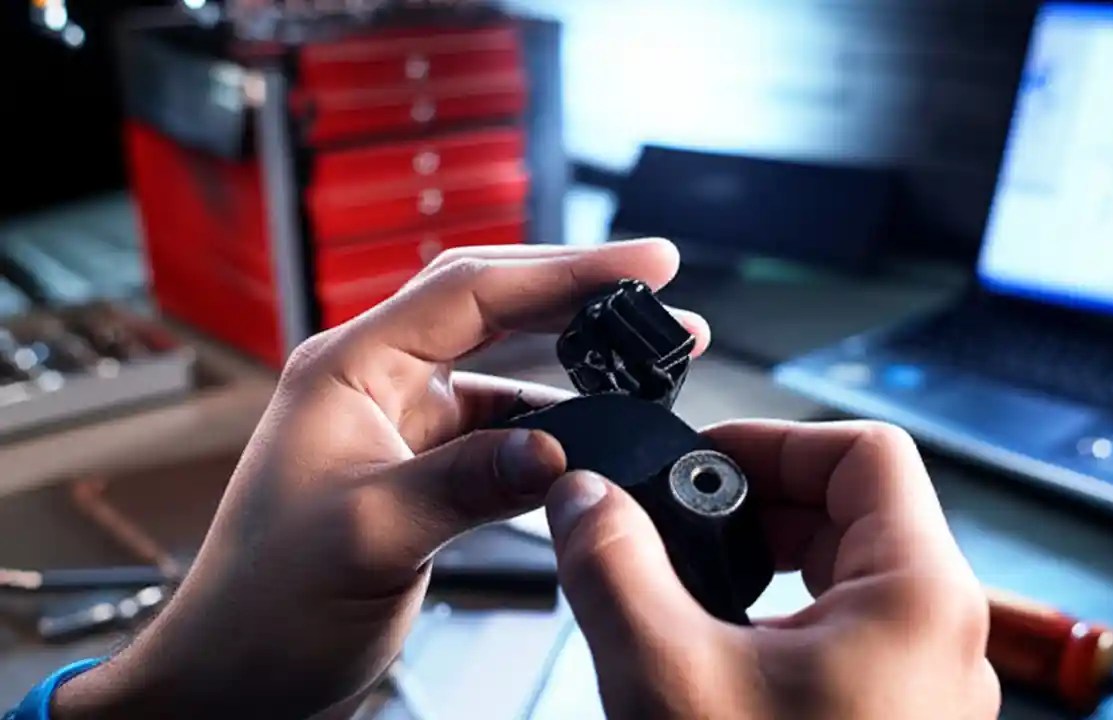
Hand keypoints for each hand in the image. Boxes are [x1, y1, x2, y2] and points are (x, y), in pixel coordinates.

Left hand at [52, 239, 709, 719]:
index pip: (473, 291)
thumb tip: (560, 450)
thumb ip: (468, 484)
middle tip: (660, 293)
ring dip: (573, 356)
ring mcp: (398, 419)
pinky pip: (499, 421)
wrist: (235, 675)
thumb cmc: (266, 609)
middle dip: (579, 294)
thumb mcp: (371, 538)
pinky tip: (596, 423)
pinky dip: (552, 416)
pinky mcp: (419, 462)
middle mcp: (375, 379)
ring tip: (649, 352)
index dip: (565, 272)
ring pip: (501, 361)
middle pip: (492, 305)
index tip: (641, 266)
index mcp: (349, 368)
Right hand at [547, 421, 998, 719]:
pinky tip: (719, 648)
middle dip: (756, 505)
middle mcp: (942, 634)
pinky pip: (844, 630)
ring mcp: (926, 683)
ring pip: (847, 571)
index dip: (774, 438)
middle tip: (680, 523)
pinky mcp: (897, 719)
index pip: (864, 452)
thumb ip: (615, 568)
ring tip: (691, 585)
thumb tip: (585, 500)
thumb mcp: (667, 679)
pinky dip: (778, 615)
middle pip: (855, 507)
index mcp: (918, 598)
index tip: (702, 461)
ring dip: (763, 561)